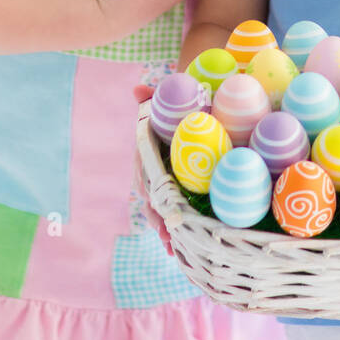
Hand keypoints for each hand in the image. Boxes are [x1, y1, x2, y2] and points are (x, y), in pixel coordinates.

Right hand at [133, 83, 174, 257]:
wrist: (202, 103)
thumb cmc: (187, 99)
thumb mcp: (176, 94)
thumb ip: (158, 93)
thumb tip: (137, 89)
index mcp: (150, 148)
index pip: (143, 169)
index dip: (147, 186)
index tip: (152, 202)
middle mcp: (156, 167)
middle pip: (152, 196)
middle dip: (158, 217)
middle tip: (167, 235)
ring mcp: (169, 180)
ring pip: (163, 208)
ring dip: (167, 228)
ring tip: (174, 249)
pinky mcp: (184, 189)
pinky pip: (178, 211)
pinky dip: (179, 230)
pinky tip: (182, 250)